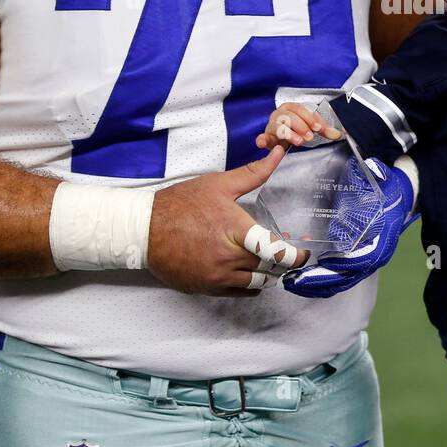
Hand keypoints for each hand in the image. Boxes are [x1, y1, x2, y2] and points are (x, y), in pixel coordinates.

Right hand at [148, 144, 308, 295]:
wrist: (143, 229)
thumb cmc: (180, 204)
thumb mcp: (218, 184)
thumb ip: (253, 173)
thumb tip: (279, 153)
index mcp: (235, 231)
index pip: (275, 252)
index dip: (294, 256)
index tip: (303, 252)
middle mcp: (227, 258)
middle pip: (269, 270)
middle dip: (282, 263)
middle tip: (288, 254)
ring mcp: (216, 277)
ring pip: (256, 284)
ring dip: (267, 275)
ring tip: (268, 262)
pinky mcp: (206, 288)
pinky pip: (239, 293)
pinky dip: (249, 285)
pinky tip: (249, 272)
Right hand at [255, 102, 341, 151]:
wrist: (283, 138)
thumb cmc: (297, 128)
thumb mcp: (312, 126)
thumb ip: (324, 129)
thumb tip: (338, 134)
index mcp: (291, 108)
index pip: (300, 109)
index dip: (309, 118)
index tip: (318, 127)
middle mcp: (279, 114)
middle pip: (289, 117)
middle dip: (301, 126)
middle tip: (309, 136)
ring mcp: (271, 125)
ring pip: (278, 127)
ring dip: (289, 134)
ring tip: (298, 141)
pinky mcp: (266, 137)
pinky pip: (262, 137)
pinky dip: (262, 140)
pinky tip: (263, 142)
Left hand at [281, 156, 416, 297]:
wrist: (403, 197)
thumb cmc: (391, 189)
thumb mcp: (386, 179)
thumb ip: (378, 175)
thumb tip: (373, 168)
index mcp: (381, 238)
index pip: (360, 260)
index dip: (338, 267)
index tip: (317, 267)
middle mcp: (375, 255)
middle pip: (346, 277)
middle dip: (319, 282)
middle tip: (293, 281)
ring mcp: (368, 261)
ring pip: (341, 281)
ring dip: (317, 285)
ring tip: (292, 283)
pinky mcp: (359, 262)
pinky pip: (340, 278)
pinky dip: (322, 282)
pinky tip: (303, 279)